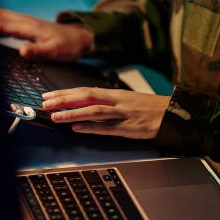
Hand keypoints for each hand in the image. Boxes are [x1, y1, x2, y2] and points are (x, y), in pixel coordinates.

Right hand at [0, 7, 93, 61]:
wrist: (82, 37)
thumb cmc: (69, 45)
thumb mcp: (54, 51)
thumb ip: (38, 51)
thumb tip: (21, 50)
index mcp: (29, 28)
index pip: (3, 25)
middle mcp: (26, 22)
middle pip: (1, 17)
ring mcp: (28, 22)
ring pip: (4, 17)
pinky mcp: (29, 26)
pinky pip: (10, 20)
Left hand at [41, 87, 169, 139]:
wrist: (174, 113)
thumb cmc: (150, 108)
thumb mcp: (128, 101)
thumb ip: (108, 104)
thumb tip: (86, 108)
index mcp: (116, 94)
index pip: (86, 90)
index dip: (66, 93)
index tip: (49, 95)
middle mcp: (118, 101)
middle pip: (87, 97)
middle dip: (64, 99)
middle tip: (45, 102)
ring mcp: (124, 114)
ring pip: (95, 111)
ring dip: (74, 113)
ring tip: (56, 116)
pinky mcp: (130, 128)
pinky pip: (108, 127)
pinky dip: (91, 128)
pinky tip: (77, 128)